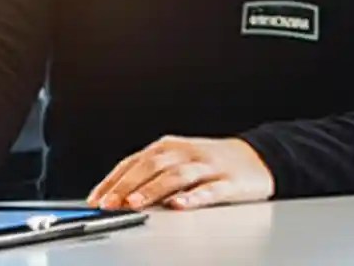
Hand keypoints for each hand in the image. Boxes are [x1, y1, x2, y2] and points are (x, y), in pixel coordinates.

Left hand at [87, 136, 273, 211]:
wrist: (258, 158)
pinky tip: (179, 206)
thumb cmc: (210, 164)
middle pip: (151, 166)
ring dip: (152, 189)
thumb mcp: (177, 162)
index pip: (134, 162)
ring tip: (135, 204)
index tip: (96, 198)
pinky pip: (209, 190)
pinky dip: (192, 197)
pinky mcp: (229, 181)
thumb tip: (116, 195)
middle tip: (109, 204)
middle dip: (126, 186)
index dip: (113, 180)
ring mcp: (207, 166)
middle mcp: (185, 153)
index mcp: (168, 147)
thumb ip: (150, 175)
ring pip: (176, 176)